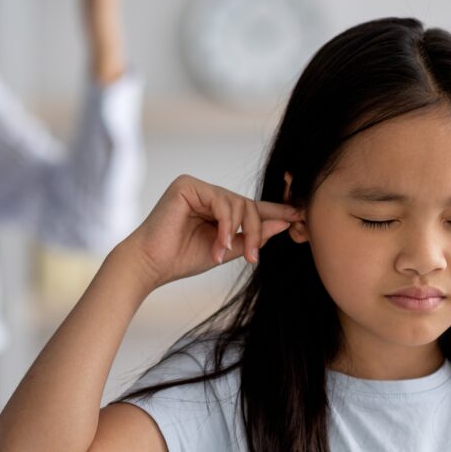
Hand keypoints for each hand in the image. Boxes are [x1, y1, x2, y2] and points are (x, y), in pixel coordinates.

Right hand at [122, 175, 302, 288]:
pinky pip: (221, 202)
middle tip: (253, 257)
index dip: (274, 212)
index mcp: (214, 206)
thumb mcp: (225, 250)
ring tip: (226, 255)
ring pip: (237, 203)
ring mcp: (196, 186)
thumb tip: (283, 224)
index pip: (248, 207)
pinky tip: (218, 246)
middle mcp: (206, 192)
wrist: (151, 265)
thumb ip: (251, 236)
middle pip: (247, 205)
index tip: (299, 217)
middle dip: (255, 231)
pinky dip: (224, 225)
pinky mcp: (187, 185)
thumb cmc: (182, 259)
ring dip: (238, 232)